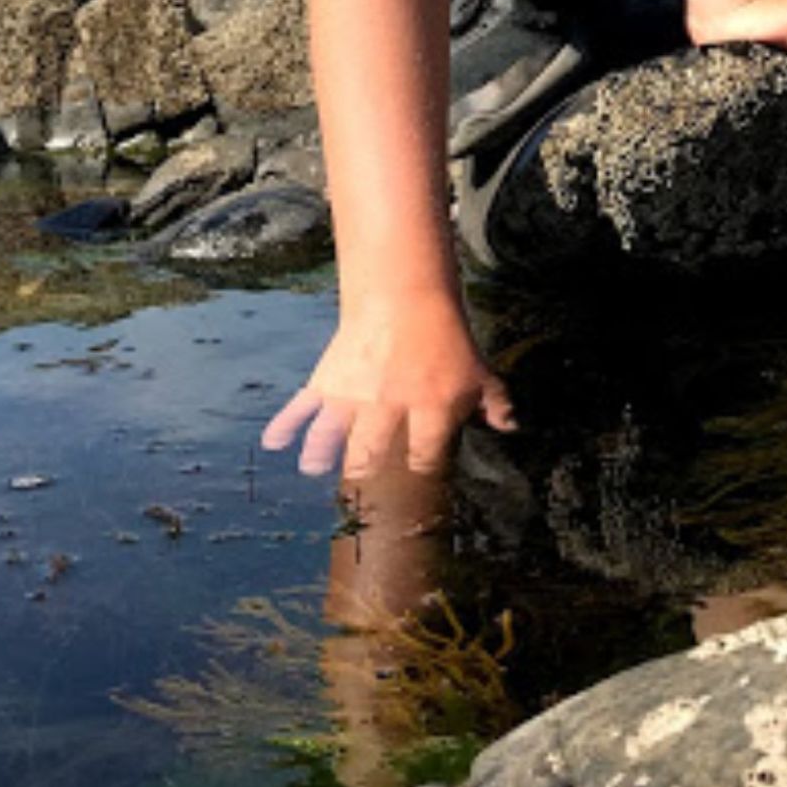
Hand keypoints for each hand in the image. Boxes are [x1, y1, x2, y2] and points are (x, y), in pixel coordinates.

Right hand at [260, 292, 515, 479]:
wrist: (404, 293)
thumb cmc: (445, 336)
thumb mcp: (476, 368)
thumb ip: (494, 401)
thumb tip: (512, 428)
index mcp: (430, 407)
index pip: (426, 456)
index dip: (422, 474)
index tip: (416, 489)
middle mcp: (388, 406)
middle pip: (372, 453)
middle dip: (363, 475)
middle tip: (357, 493)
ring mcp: (353, 394)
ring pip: (331, 434)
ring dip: (320, 455)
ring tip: (312, 470)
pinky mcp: (327, 380)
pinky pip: (302, 406)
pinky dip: (285, 424)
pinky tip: (274, 443)